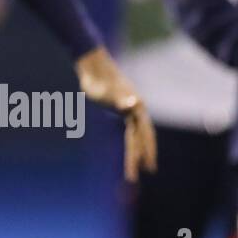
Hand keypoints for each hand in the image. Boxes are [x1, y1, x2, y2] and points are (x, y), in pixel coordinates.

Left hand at [75, 46, 157, 181]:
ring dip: (139, 148)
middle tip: (146, 172)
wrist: (91, 65)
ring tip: (141, 164)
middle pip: (143, 136)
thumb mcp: (106, 92)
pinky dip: (133, 138)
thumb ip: (120, 98)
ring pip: (138, 132)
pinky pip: (131, 127)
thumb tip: (133, 103)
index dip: (142, 153)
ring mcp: (130, 106)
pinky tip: (132, 144)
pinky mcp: (122, 105)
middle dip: (143, 155)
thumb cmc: (97, 80)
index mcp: (136, 108)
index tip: (144, 169)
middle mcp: (137, 108)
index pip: (141, 136)